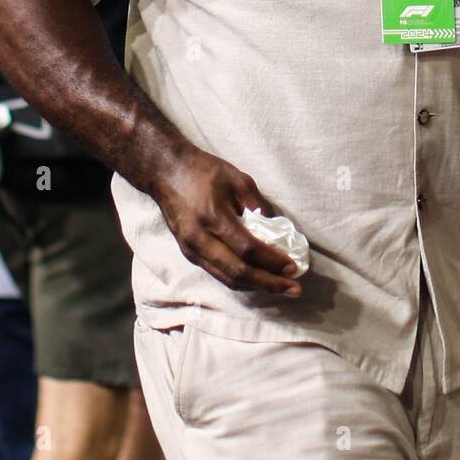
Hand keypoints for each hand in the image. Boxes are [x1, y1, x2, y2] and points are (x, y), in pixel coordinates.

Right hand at [152, 147, 302, 297]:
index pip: (247, 249)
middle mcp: (200, 239)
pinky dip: (240, 280)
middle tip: (294, 289)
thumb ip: (258, 205)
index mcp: (213, 217)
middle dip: (269, 283)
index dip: (272, 261)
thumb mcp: (237, 178)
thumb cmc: (204, 170)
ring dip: (256, 287)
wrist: (165, 171)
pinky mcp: (188, 254)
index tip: (293, 267)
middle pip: (238, 272)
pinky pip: (218, 273)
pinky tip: (258, 279)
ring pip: (227, 279)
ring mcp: (191, 250)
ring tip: (280, 288)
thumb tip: (278, 230)